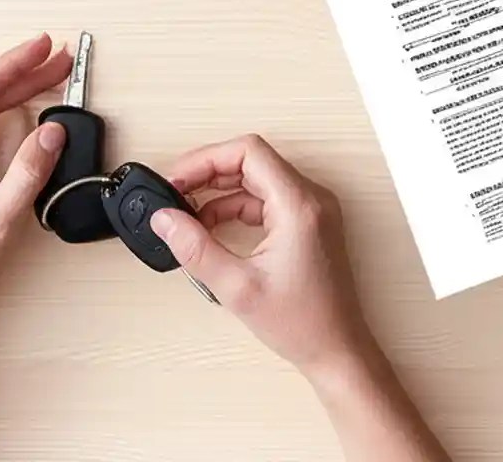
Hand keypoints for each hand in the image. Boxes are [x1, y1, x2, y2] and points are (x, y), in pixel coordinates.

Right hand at [152, 135, 452, 461]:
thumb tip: (165, 219)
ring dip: (220, 192)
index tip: (178, 178)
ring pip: (257, 179)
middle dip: (208, 173)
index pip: (248, 152)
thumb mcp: (236, 287)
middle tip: (175, 194)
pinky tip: (212, 228)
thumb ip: (195, 248)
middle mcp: (311, 199)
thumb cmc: (303, 324)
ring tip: (187, 215)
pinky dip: (237, 207)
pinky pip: (267, 199)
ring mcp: (312, 210)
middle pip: (251, 161)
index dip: (206, 159)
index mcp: (299, 206)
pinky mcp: (308, 223)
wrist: (337, 350)